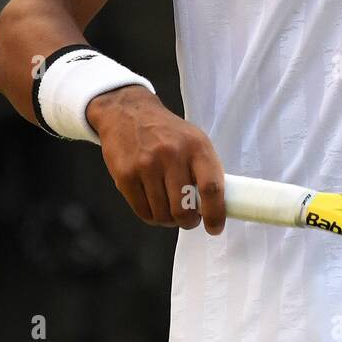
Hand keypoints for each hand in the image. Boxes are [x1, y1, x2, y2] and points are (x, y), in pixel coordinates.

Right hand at [87, 85, 226, 233]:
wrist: (128, 113)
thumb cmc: (167, 133)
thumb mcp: (194, 140)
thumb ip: (205, 170)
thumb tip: (214, 208)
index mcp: (196, 146)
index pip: (211, 187)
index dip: (216, 213)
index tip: (215, 228)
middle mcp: (172, 154)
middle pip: (184, 208)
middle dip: (189, 221)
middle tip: (188, 218)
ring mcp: (146, 165)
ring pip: (163, 214)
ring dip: (169, 220)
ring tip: (170, 209)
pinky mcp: (125, 176)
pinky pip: (143, 212)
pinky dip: (152, 217)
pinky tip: (154, 207)